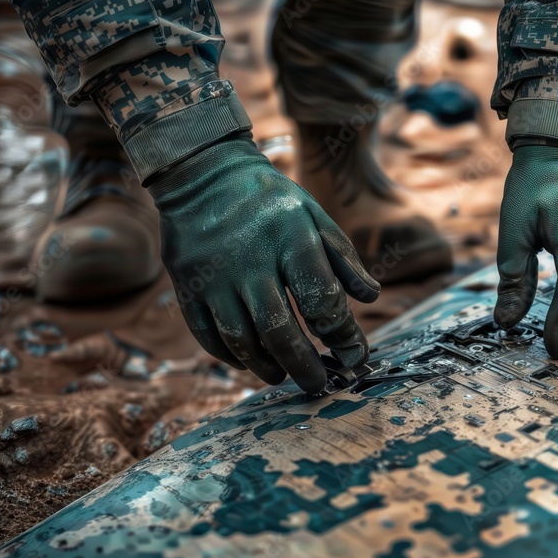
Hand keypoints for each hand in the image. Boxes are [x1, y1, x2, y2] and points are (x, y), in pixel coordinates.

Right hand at [148, 133, 380, 391]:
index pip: (322, 300)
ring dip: (265, 366)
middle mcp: (250, 260)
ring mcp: (214, 276)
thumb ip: (343, 258)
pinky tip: (249, 362)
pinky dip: (230, 356)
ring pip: (241, 339)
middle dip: (304, 365)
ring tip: (283, 376)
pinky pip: (208, 335)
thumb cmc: (269, 201)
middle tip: (319, 384)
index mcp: (290, 239)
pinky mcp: (186, 285)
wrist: (202, 172)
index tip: (356, 356)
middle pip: (279, 330)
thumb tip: (371, 299)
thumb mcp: (313, 215)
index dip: (343, 336)